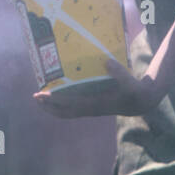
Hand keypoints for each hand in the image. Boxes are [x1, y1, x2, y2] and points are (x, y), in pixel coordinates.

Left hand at [33, 55, 165, 117]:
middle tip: (35, 96)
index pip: (71, 103)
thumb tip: (107, 62)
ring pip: (66, 112)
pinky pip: (71, 109)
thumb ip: (119, 72)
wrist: (139, 102)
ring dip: (51, 107)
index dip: (57, 100)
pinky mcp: (91, 107)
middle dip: (48, 105)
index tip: (44, 94)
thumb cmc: (133, 90)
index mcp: (96, 103)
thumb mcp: (129, 81)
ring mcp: (89, 109)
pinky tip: (55, 97)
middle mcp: (90, 108)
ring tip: (39, 98)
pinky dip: (60, 105)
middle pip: (64, 111)